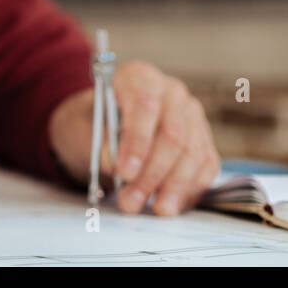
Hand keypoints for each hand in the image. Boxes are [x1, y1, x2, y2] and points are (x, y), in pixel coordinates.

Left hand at [48, 60, 220, 215]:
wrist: (96, 128)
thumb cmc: (88, 125)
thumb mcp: (82, 131)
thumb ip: (100, 146)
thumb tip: (121, 168)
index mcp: (138, 77)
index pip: (145, 107)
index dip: (137, 142)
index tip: (124, 172)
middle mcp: (171, 92)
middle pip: (173, 136)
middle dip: (152, 174)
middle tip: (131, 202)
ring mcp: (191, 116)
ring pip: (192, 155)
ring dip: (173, 188)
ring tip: (152, 210)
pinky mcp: (202, 139)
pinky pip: (204, 166)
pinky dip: (189, 189)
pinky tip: (171, 204)